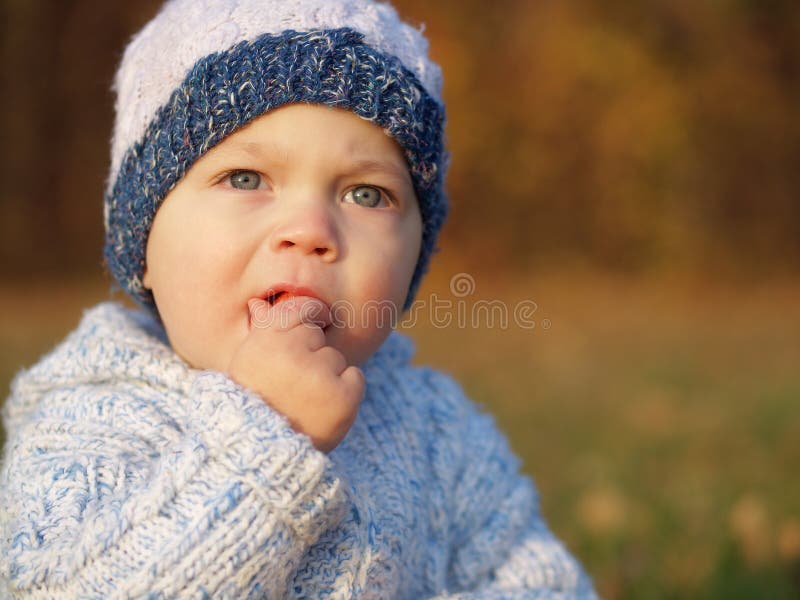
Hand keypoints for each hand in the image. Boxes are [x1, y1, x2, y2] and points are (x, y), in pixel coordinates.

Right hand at [227, 296, 364, 452]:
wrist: (263, 453)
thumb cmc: (254, 403)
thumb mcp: (249, 362)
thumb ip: (264, 330)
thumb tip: (264, 303)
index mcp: (265, 340)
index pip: (301, 308)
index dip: (309, 316)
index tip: (311, 327)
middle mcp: (292, 353)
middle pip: (318, 336)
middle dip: (311, 354)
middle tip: (293, 382)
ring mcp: (319, 375)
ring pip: (336, 358)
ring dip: (327, 375)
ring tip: (304, 400)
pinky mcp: (342, 396)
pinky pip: (355, 377)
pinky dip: (345, 391)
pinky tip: (324, 407)